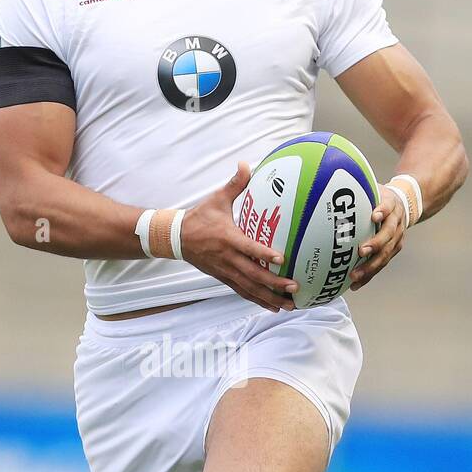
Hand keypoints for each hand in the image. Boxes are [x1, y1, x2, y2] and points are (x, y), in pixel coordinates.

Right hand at [181, 160, 299, 311]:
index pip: (249, 247)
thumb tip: (246, 164)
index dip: (265, 254)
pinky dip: (257, 300)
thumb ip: (235, 184)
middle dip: (274, 283)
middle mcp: (228, 257)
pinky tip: (272, 306)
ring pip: (250, 288)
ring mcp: (225, 270)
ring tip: (288, 306)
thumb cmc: (199, 217)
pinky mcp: (223, 278)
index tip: (282, 259)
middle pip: (253, 274)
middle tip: (294, 288)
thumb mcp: (217, 199)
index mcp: (228, 238)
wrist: (176, 238)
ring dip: (270, 298)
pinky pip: (243, 291)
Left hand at [348, 184, 405, 290]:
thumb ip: (357, 188)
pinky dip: (368, 275)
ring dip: (370, 266)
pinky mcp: (394, 249)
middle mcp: (397, 221)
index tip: (374, 215)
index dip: (383, 210)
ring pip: (386, 254)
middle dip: (376, 243)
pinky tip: (355, 285)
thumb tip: (329, 182)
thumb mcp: (373, 186)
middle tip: (361, 251)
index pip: (388, 206)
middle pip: (388, 234)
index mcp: (391, 204)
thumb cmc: (379, 196)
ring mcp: (397, 237)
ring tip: (354, 276)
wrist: (405, 204)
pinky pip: (381, 264)